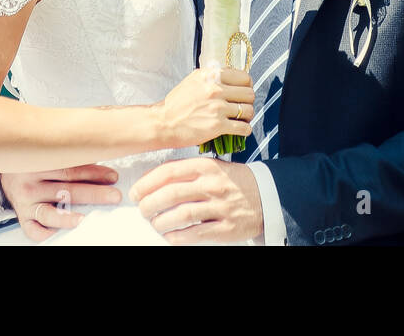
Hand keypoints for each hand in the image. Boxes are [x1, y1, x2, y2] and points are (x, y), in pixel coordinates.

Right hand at [0, 164, 121, 241]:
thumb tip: (100, 154)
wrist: (4, 165)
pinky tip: (57, 233)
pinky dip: (44, 233)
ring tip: (85, 219)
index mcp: (39, 164)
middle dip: (93, 193)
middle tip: (114, 196)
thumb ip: (70, 157)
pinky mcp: (22, 217)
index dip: (94, 172)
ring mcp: (25, 203)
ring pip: (49, 213)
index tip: (113, 176)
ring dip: (68, 217)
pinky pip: (32, 230)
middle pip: (66, 190)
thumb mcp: (48, 152)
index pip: (71, 170)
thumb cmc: (34, 160)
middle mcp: (31, 184)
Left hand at [129, 156, 262, 243]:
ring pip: (181, 215)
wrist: (268, 195)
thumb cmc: (233, 181)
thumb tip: (152, 178)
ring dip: (161, 222)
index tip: (135, 192)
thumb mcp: (213, 166)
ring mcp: (220, 207)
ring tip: (155, 224)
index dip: (147, 183)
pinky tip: (169, 236)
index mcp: (206, 166)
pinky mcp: (226, 228)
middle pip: (170, 194)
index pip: (169, 172)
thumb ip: (186, 170)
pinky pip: (196, 234)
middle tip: (142, 210)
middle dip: (149, 204)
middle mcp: (212, 185)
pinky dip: (178, 237)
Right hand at [158, 66, 254, 147]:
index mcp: (211, 76)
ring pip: (249, 111)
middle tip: (242, 107)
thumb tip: (231, 77)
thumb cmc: (176, 104)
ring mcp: (217, 108)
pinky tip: (240, 130)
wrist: (162, 123)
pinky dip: (245, 130)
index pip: (244, 77)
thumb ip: (213, 77)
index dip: (247, 86)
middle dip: (248, 102)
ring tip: (240, 119)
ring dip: (247, 116)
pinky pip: (244, 127)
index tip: (244, 92)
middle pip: (249, 93)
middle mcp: (216, 89)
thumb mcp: (193, 80)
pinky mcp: (217, 126)